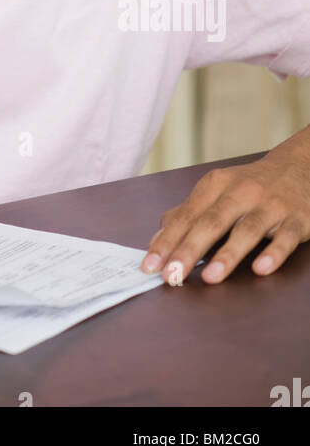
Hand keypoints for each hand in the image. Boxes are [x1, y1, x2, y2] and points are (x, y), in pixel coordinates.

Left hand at [141, 145, 309, 285]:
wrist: (298, 168)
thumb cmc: (249, 187)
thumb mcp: (216, 192)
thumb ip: (187, 214)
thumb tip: (158, 240)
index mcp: (216, 184)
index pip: (186, 216)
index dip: (167, 241)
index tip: (150, 265)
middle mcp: (241, 192)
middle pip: (211, 222)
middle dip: (189, 250)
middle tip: (172, 275)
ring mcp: (270, 205)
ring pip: (247, 230)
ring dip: (228, 254)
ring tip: (210, 278)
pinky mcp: (296, 220)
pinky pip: (285, 238)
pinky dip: (273, 253)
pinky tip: (260, 268)